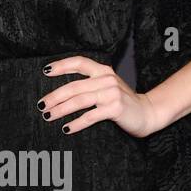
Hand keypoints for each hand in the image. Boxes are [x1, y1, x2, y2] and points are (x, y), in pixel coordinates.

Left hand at [39, 55, 160, 137]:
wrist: (148, 113)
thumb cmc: (123, 101)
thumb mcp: (108, 86)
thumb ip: (90, 83)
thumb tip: (61, 91)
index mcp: (103, 70)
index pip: (79, 62)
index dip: (61, 66)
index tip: (45, 71)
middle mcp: (107, 79)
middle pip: (74, 86)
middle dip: (54, 96)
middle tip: (41, 105)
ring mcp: (111, 93)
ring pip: (79, 101)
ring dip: (60, 110)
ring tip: (48, 116)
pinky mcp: (115, 108)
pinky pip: (90, 116)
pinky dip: (76, 123)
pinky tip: (66, 129)